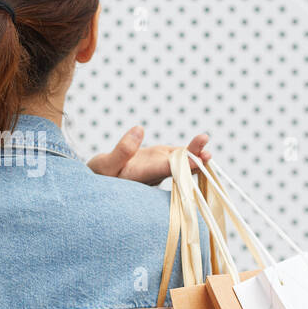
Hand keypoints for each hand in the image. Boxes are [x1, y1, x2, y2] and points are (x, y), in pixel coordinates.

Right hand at [87, 126, 210, 184]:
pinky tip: (201, 141)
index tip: (196, 162)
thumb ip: (122, 150)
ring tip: (204, 138)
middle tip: (206, 154)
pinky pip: (178, 154)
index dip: (182, 168)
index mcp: (141, 177)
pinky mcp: (161, 159)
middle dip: (193, 161)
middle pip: (179, 168)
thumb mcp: (105, 164)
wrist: (102, 179)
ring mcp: (160, 167)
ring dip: (195, 152)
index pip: (165, 172)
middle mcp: (155, 174)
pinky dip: (190, 149)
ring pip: (182, 160)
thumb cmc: (100, 175)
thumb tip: (139, 129)